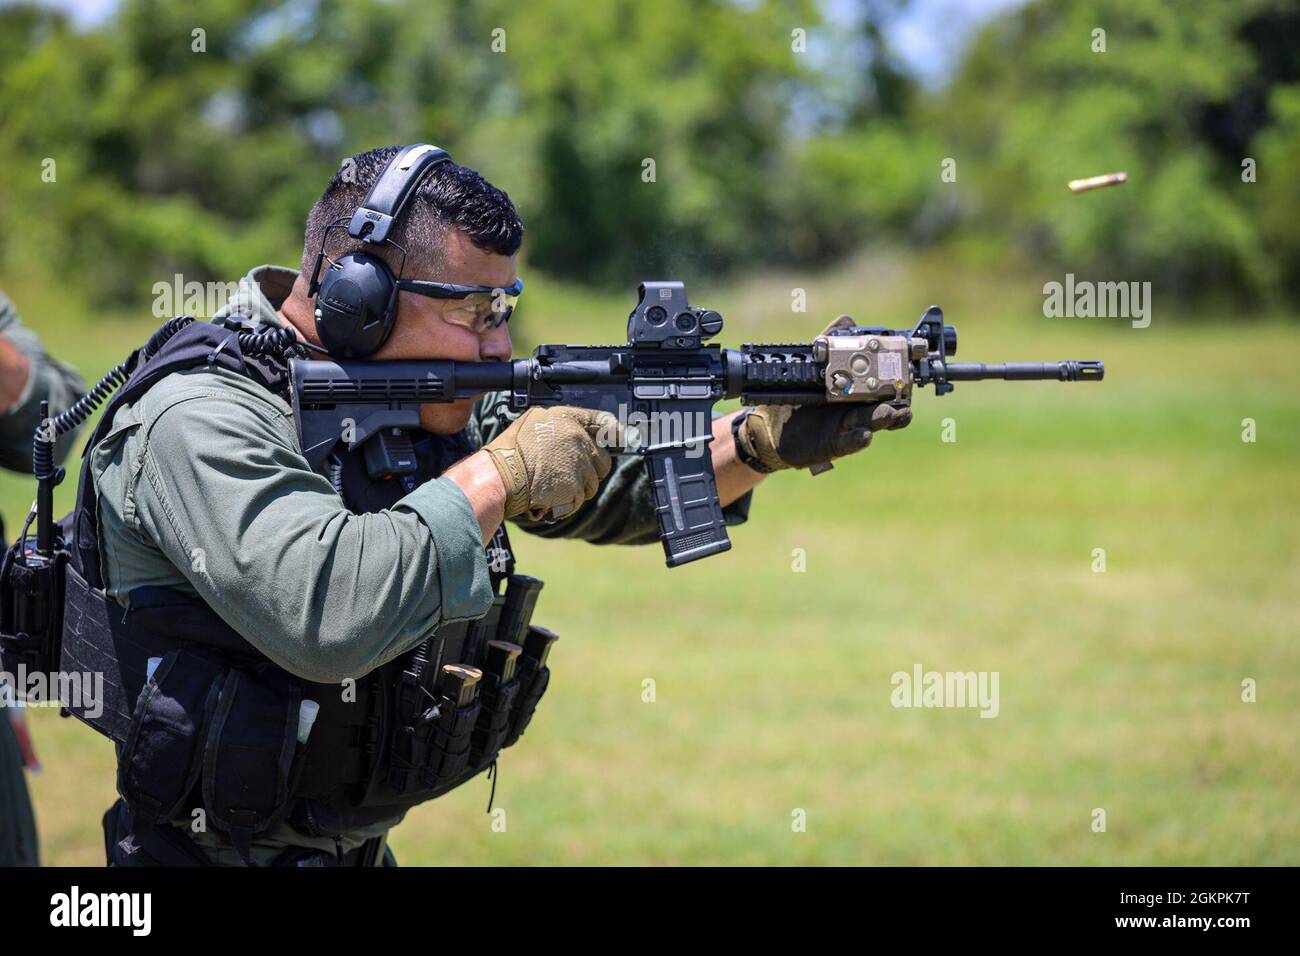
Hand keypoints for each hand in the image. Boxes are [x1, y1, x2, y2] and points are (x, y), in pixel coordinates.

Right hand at [483, 406, 620, 520]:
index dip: (614, 430)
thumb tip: (577, 428)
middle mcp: (579, 441)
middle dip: (592, 467)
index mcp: (568, 420)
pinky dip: (570, 499)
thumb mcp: (533, 420)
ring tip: (554, 482)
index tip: (621, 437)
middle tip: (569, 470)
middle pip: (603, 458)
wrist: (501, 478)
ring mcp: (580, 466)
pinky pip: (581, 497)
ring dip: (579, 485)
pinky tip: (552, 493)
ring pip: (593, 481)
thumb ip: (560, 423)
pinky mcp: (576, 488)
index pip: (603, 421)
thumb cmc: (510, 450)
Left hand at [736, 315, 911, 472]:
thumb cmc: (794, 395)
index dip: (901, 375)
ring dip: (884, 417)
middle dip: (897, 396)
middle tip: (901, 389)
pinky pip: (851, 443)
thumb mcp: (809, 365)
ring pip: (874, 421)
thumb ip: (828, 342)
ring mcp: (849, 425)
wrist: (770, 428)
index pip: (887, 379)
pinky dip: (858, 439)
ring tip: (888, 412)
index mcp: (858, 385)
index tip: (907, 365)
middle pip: (889, 402)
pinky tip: (864, 435)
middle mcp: (858, 406)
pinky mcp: (835, 443)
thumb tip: (848, 321)